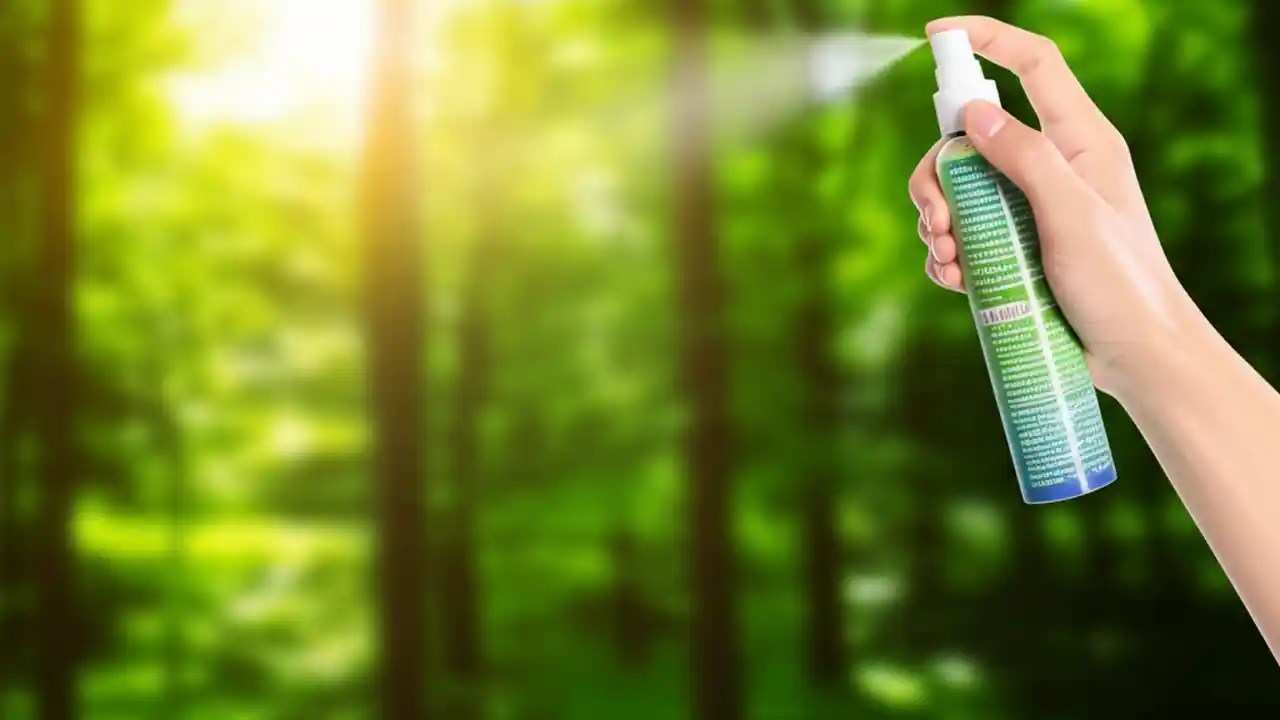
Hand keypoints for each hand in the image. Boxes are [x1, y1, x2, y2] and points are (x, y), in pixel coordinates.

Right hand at [908, 16, 1202, 397]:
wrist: (1136, 357)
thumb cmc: (1120, 284)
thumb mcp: (1072, 214)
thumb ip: (1025, 157)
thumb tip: (973, 112)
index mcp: (1079, 141)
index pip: (1033, 64)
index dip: (987, 39)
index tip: (936, 37)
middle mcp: (1050, 168)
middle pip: (970, 139)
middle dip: (936, 176)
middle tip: (935, 220)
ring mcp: (1029, 210)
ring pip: (956, 192)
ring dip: (936, 223)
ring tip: (948, 260)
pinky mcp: (1013, 250)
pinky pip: (962, 237)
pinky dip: (947, 256)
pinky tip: (955, 279)